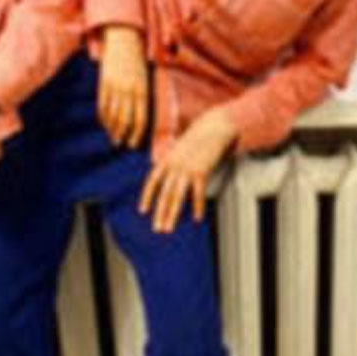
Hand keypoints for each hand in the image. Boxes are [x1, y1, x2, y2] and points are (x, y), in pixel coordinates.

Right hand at [98, 25, 148, 147]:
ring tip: (112, 137)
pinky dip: (102, 115)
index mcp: (142, 90)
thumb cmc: (137, 59)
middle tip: (119, 144)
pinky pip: (103, 104)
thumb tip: (138, 116)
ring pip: (113, 114)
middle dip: (122, 134)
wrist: (124, 38)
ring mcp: (116, 86)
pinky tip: (103, 122)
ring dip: (112, 128)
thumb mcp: (144, 77)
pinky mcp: (104, 81)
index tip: (132, 144)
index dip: (136, 134)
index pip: (140, 119)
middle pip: (125, 119)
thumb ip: (141, 95)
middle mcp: (130, 90)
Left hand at [138, 108, 237, 232]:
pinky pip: (197, 193)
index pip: (152, 181)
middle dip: (160, 213)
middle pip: (164, 194)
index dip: (147, 197)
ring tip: (169, 227)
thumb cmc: (196, 138)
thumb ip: (171, 163)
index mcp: (166, 160)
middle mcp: (174, 165)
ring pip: (177, 196)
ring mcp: (187, 168)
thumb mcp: (178, 149)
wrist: (213, 128)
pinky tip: (196, 217)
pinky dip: (197, 206)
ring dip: (172, 214)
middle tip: (157, 228)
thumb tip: (166, 179)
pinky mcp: (201, 171)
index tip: (143, 210)